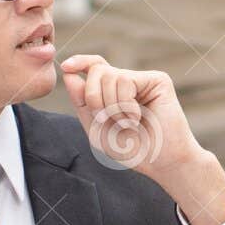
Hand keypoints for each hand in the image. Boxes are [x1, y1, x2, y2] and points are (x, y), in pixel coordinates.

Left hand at [60, 54, 224, 224]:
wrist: (160, 162)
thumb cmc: (131, 149)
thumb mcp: (97, 129)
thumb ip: (81, 103)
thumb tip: (68, 73)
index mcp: (112, 92)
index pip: (94, 67)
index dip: (80, 62)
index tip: (65, 66)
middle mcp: (127, 82)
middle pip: (97, 70)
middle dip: (94, 97)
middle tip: (106, 119)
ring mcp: (142, 80)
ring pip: (109, 76)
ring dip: (112, 107)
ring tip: (127, 123)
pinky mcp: (157, 80)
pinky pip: (125, 80)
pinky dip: (125, 105)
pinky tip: (137, 118)